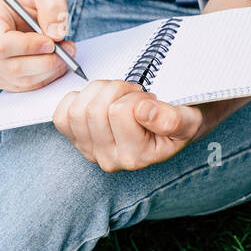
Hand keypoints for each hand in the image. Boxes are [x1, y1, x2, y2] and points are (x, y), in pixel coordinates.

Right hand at [0, 0, 77, 90]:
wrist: (23, 11)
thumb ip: (53, 6)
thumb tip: (56, 34)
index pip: (1, 44)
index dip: (29, 47)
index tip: (52, 42)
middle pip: (13, 67)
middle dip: (46, 62)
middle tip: (69, 50)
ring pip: (21, 80)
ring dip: (49, 71)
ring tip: (65, 55)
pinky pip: (24, 87)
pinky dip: (44, 78)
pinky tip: (54, 64)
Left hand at [52, 80, 203, 171]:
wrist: (174, 126)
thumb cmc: (179, 120)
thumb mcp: (189, 119)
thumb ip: (172, 119)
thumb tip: (145, 113)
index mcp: (136, 157)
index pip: (121, 111)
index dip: (136, 96)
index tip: (151, 100)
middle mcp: (111, 160)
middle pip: (95, 110)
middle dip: (116, 90)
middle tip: (134, 94)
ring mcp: (91, 151)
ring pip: (78, 109)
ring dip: (99, 92)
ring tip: (120, 96)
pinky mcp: (77, 140)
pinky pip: (62, 115)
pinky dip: (77, 99)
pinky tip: (98, 101)